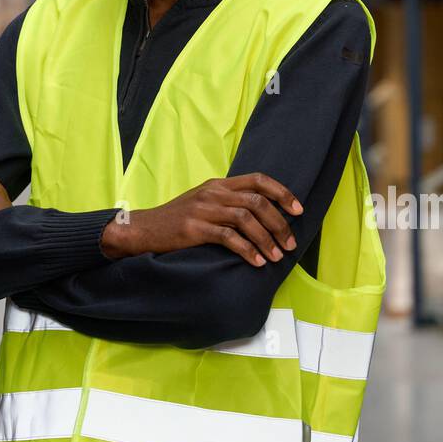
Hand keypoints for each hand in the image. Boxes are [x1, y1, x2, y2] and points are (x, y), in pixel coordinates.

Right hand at [100, 174, 302, 267]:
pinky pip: (229, 237)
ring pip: (246, 218)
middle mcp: (214, 192)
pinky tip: (256, 262)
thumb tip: (264, 213)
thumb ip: (229, 202)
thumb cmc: (178, 219)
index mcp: (219, 184)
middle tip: (289, 243)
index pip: (258, 179)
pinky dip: (247, 250)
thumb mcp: (204, 202)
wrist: (144, 229)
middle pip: (257, 201)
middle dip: (279, 223)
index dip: (282, 193)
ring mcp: (204, 209)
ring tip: (276, 256)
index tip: (298, 210)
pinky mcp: (195, 228)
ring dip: (266, 239)